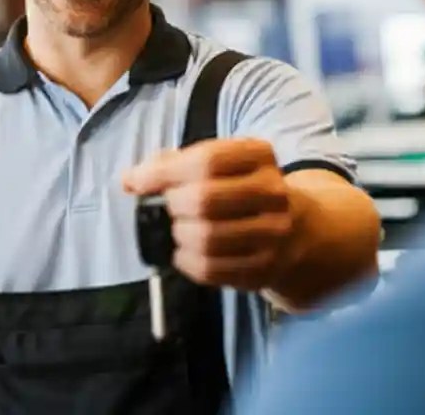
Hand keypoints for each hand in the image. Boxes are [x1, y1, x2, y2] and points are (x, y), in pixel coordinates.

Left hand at [122, 139, 294, 291]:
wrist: (294, 228)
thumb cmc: (237, 188)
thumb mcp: (216, 162)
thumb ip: (171, 164)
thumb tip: (130, 180)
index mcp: (258, 155)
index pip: (206, 160)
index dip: (164, 173)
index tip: (138, 182)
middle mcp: (272, 192)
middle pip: (205, 200)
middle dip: (173, 206)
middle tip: (169, 208)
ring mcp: (274, 233)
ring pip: (208, 238)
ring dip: (179, 236)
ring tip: (178, 231)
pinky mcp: (265, 267)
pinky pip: (214, 269)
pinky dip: (187, 263)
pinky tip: (185, 253)